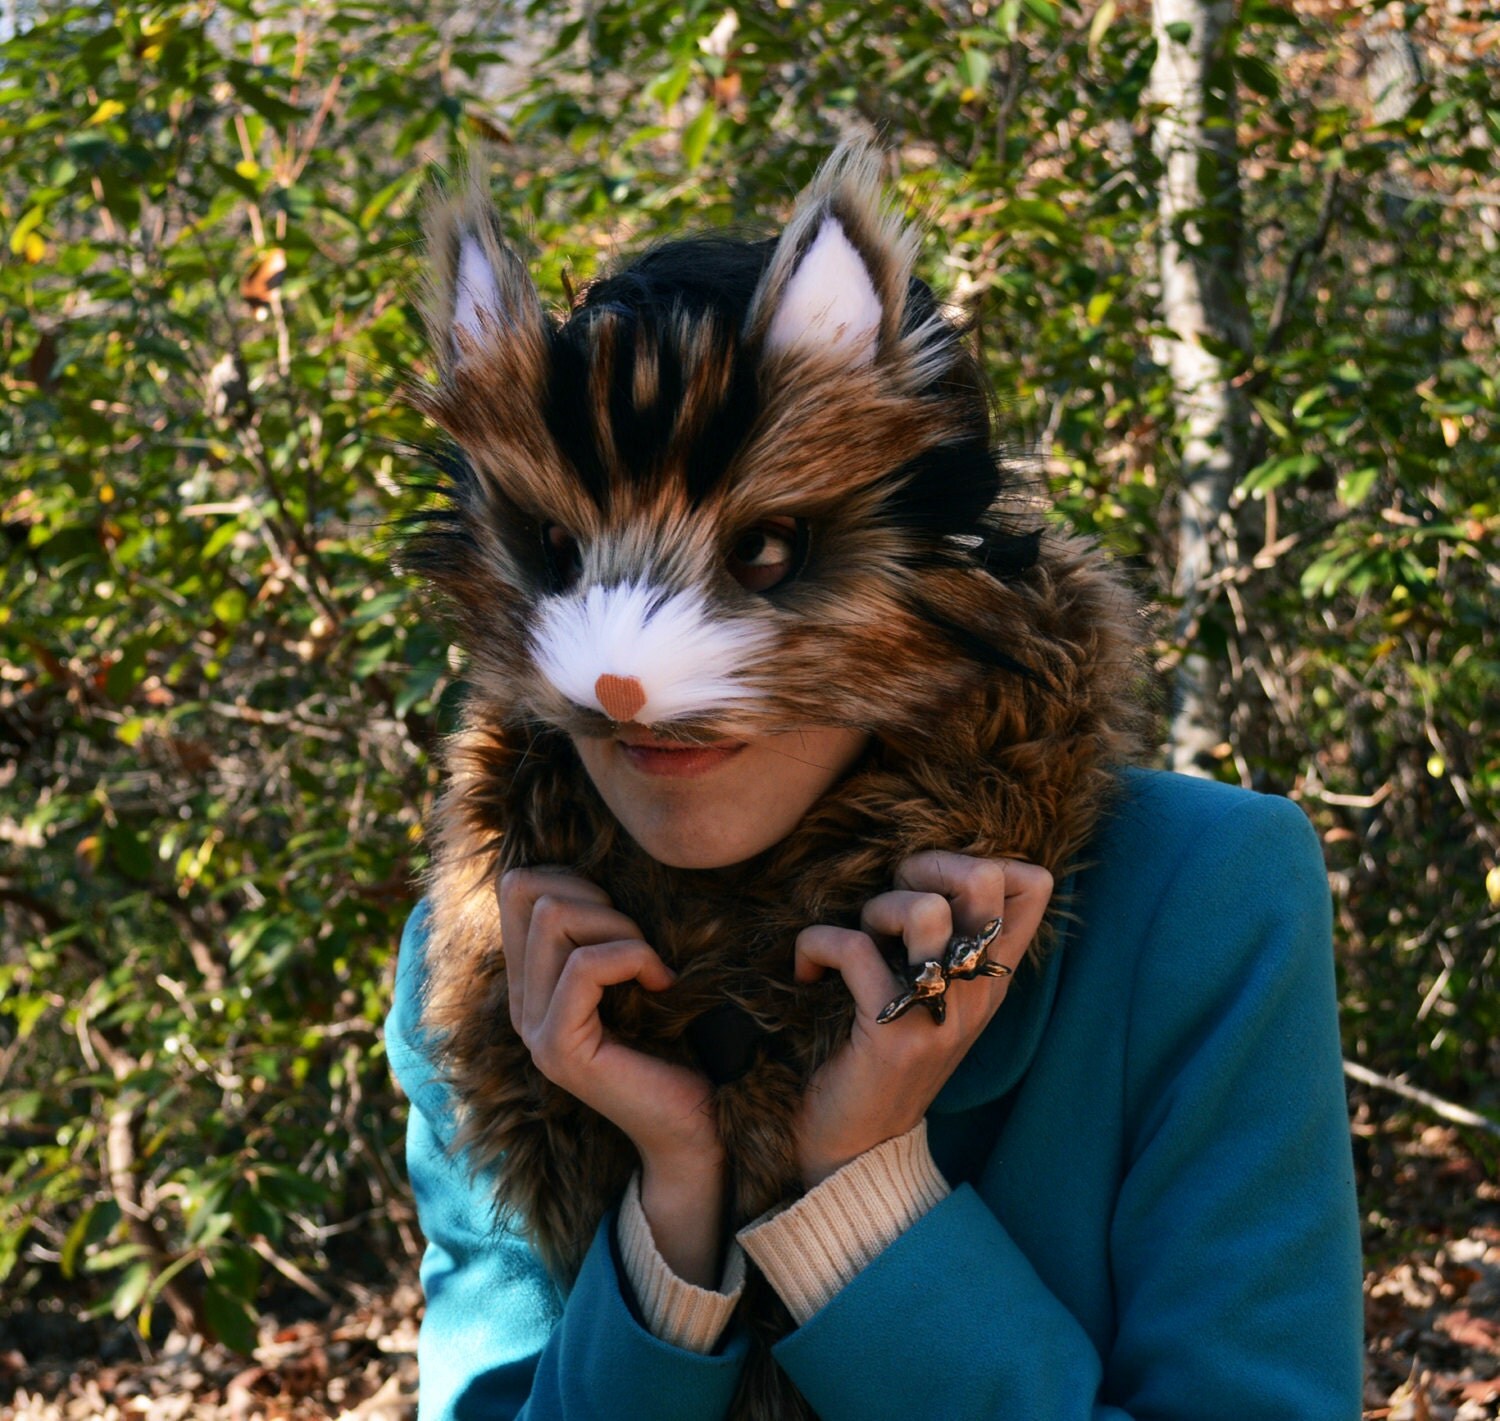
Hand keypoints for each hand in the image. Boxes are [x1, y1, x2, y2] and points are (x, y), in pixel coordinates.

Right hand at [498, 867, 724, 1283]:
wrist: (698, 1125)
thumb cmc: (681, 1040)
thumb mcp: (635, 967)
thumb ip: (604, 925)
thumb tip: (599, 863)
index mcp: (531, 979)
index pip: (517, 887)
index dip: (575, 878)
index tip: (623, 919)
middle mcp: (520, 1002)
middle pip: (528, 892)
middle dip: (596, 897)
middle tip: (640, 944)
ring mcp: (533, 1028)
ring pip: (554, 919)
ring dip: (618, 928)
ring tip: (651, 967)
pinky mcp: (560, 1049)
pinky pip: (586, 966)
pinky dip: (634, 958)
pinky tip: (662, 984)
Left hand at [792, 852, 1052, 1188]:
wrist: (856, 1147)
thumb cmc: (879, 1053)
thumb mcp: (925, 990)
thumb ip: (937, 935)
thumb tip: (924, 868)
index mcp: (991, 974)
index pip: (1032, 886)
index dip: (976, 860)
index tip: (929, 888)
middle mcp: (978, 990)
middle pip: (983, 878)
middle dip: (924, 868)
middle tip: (888, 906)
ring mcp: (942, 1014)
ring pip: (923, 911)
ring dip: (874, 910)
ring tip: (854, 944)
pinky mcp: (894, 1035)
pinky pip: (854, 949)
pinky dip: (815, 946)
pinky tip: (806, 975)